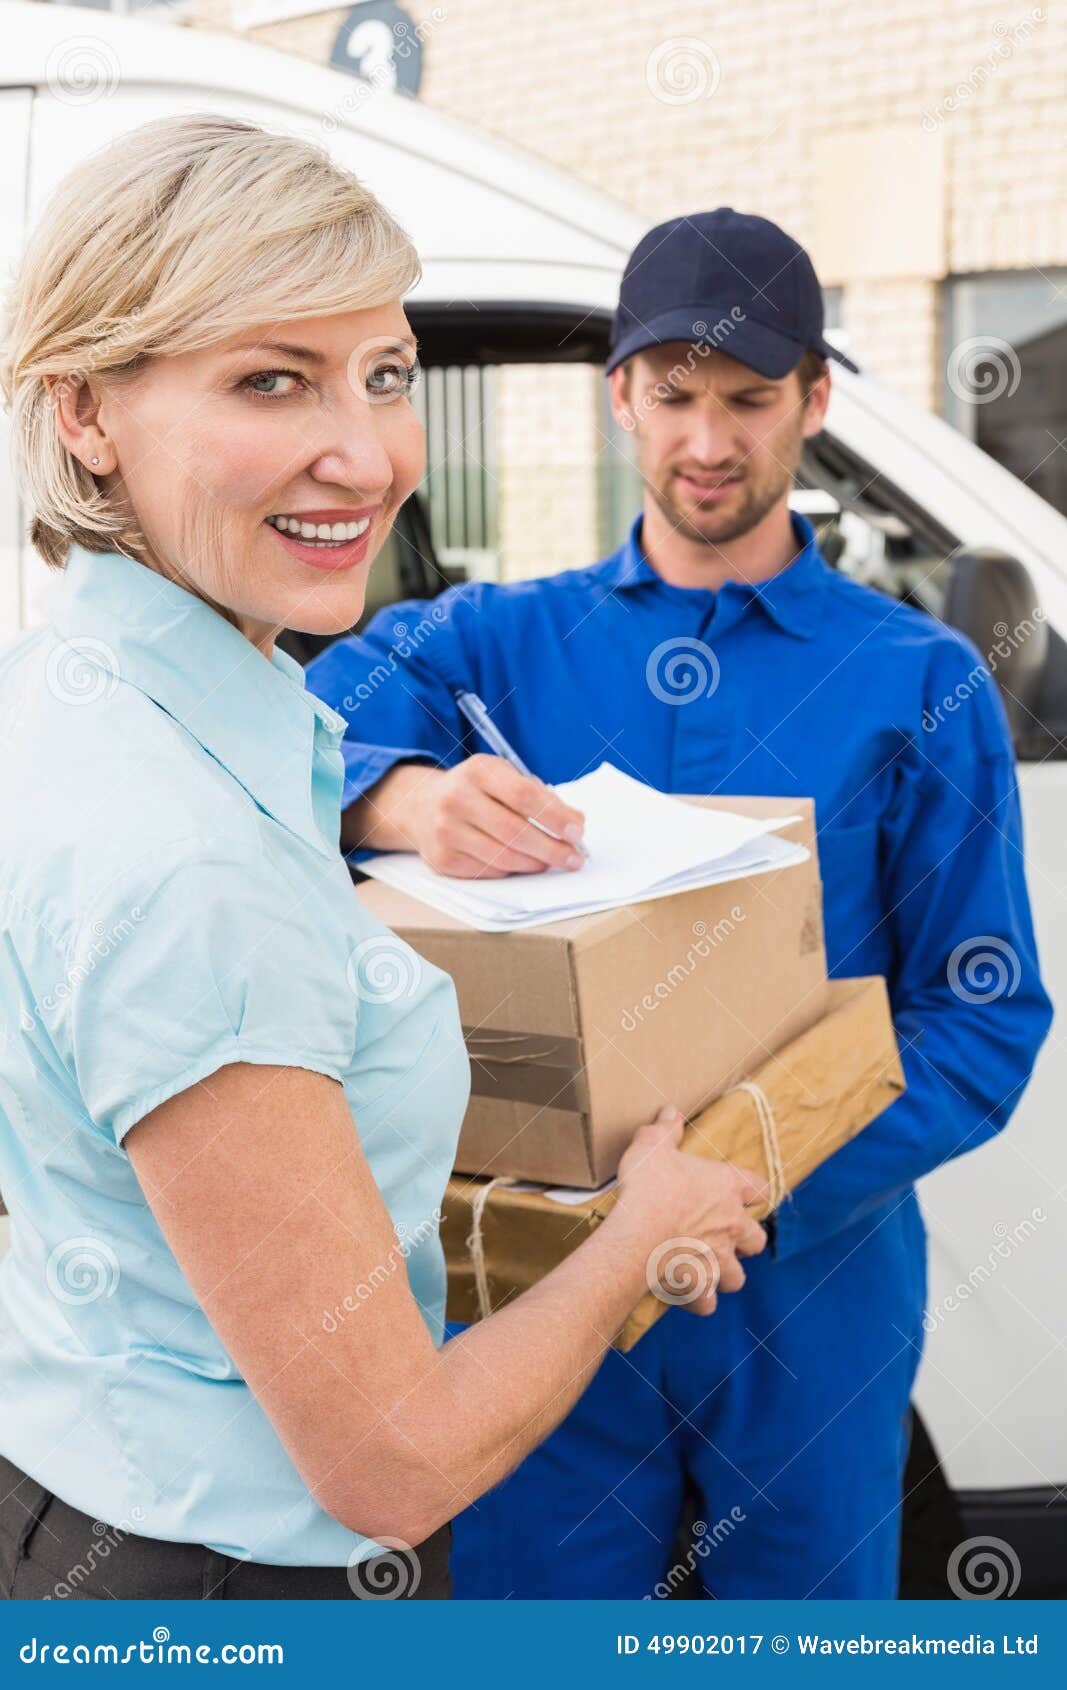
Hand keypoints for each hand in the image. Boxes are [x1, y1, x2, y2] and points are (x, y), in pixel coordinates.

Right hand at [405, 755, 586, 877]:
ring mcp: (446, 831)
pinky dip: (512, 869)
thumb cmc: (475, 790)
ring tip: (552, 861)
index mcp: (478, 771)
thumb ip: (537, 794)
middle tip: (574, 857)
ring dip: (536, 863)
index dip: (555, 816)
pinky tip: (523, 863)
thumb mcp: (502, 776)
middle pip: (514, 831)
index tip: (577, 829)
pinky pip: (489, 871)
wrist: (421, 806)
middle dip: (551, 848)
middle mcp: (457, 798)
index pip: (523, 795)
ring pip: (503, 856)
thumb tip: (573, 823)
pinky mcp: (443, 859)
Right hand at [612, 1106, 768, 1314]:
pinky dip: (698, 1301)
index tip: (743, 1191)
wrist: (638, 1235)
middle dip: (744, 1241)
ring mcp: (718, 1260)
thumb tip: (670, 1112)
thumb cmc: (649, 1187)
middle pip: (756, 1240)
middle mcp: (731, 1227)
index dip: (753, 1190)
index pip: (759, 1187)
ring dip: (724, 1274)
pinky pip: (707, 1303)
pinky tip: (685, 1294)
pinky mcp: (700, 1285)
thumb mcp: (652, 1146)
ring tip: (704, 1269)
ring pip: (737, 1277)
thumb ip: (664, 1130)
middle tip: (721, 1236)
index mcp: (726, 1189)